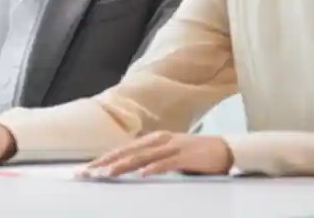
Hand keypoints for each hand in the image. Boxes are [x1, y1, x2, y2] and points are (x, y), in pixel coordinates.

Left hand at [77, 132, 231, 178]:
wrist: (226, 149)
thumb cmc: (195, 154)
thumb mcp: (168, 154)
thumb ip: (150, 158)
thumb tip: (131, 168)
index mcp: (152, 140)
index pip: (122, 149)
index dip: (104, 158)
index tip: (88, 168)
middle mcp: (158, 141)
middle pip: (126, 152)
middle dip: (105, 162)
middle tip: (88, 172)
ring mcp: (171, 147)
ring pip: (141, 157)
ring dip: (123, 165)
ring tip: (107, 173)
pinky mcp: (185, 156)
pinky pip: (166, 163)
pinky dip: (153, 168)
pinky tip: (142, 174)